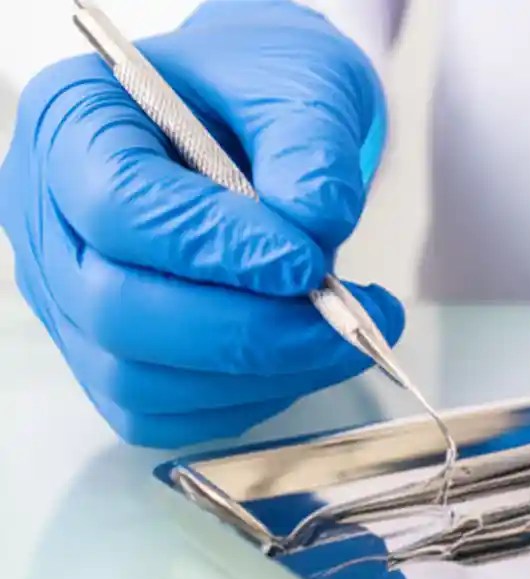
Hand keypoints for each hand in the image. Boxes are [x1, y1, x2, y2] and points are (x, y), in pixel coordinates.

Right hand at [0, 1, 402, 447]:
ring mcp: (68, 298)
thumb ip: (309, 145)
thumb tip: (316, 225)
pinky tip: (304, 356)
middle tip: (349, 321)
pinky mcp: (107, 357)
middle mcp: (48, 218)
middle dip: (247, 332)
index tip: (307, 263)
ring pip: (138, 378)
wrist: (257, 122)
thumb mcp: (298, 82)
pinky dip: (247, 398)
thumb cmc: (263, 93)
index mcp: (72, 122)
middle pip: (116, 310)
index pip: (118, 207)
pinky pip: (164, 413)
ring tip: (347, 334)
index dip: (215, 248)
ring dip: (258, 374)